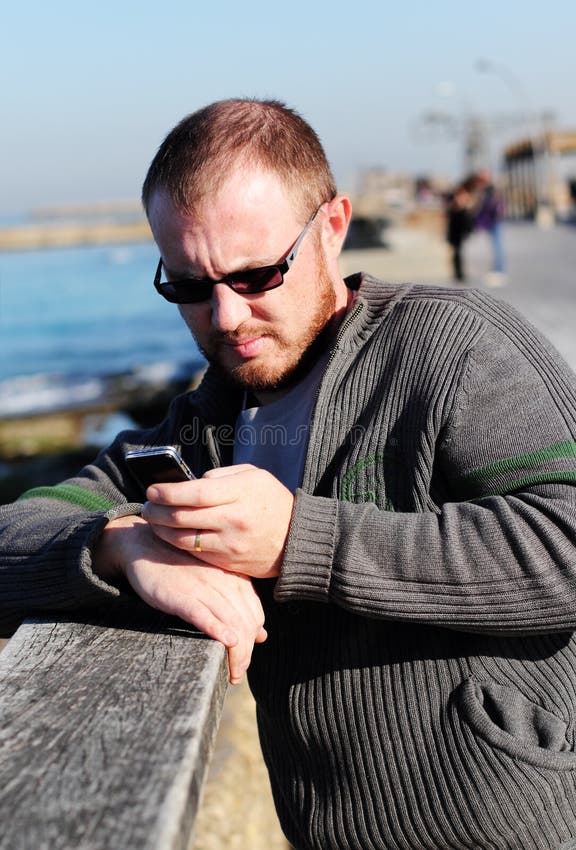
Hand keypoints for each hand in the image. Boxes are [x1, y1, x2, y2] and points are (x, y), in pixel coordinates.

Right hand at [92, 515, 266, 683]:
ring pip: (231, 622)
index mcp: (234, 577)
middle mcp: (224, 581)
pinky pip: (203, 613)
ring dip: (236, 653)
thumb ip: (237, 604)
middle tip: (236, 674)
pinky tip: (226, 642)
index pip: (255, 615)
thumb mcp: (213, 581)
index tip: (244, 658)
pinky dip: (217, 628)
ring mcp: (203, 587)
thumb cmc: (180, 566)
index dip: (253, 640)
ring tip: (232, 674)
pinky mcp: (180, 595)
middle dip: (246, 653)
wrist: (145, 545)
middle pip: (246, 623)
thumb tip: (261, 635)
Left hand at [141, 464, 293, 578]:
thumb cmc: (272, 501)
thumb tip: (192, 482)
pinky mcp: (228, 563)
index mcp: (240, 494)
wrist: (297, 539)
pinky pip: (195, 554)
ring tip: (153, 520)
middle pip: (183, 517)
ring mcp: (230, 545)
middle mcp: (234, 520)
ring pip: (184, 539)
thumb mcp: (254, 476)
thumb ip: (221, 475)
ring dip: (162, 529)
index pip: (195, 493)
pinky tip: (170, 535)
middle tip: (147, 504)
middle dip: (158, 510)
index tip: (152, 489)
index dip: (168, 492)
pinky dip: (178, 544)